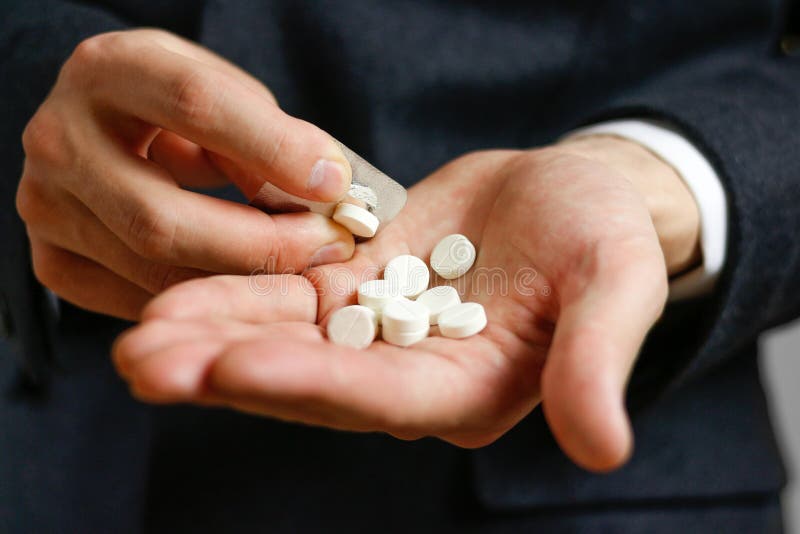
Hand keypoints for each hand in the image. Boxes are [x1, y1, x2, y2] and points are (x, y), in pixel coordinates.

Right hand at [16, 29, 354, 319]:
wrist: (108, 128)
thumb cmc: (182, 108)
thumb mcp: (228, 95)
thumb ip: (270, 135)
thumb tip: (323, 193)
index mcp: (110, 69)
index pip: (196, 106)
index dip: (275, 150)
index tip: (336, 184)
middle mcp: (60, 137)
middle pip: (163, 218)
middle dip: (263, 245)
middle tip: (328, 248)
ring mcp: (46, 205)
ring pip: (153, 268)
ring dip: (242, 281)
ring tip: (302, 269)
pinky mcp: (52, 260)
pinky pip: (138, 300)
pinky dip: (204, 299)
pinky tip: (247, 285)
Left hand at [113, 137, 699, 470]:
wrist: (571, 193)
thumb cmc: (604, 237)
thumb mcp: (617, 286)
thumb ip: (597, 360)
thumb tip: (603, 448)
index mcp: (471, 388)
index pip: (384, 399)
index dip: (312, 385)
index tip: (236, 367)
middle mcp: (413, 375)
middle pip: (314, 381)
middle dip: (230, 372)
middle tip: (144, 365)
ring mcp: (378, 334)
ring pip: (286, 340)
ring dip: (212, 336)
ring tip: (135, 337)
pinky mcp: (355, 289)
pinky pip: (288, 297)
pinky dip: (236, 294)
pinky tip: (172, 293)